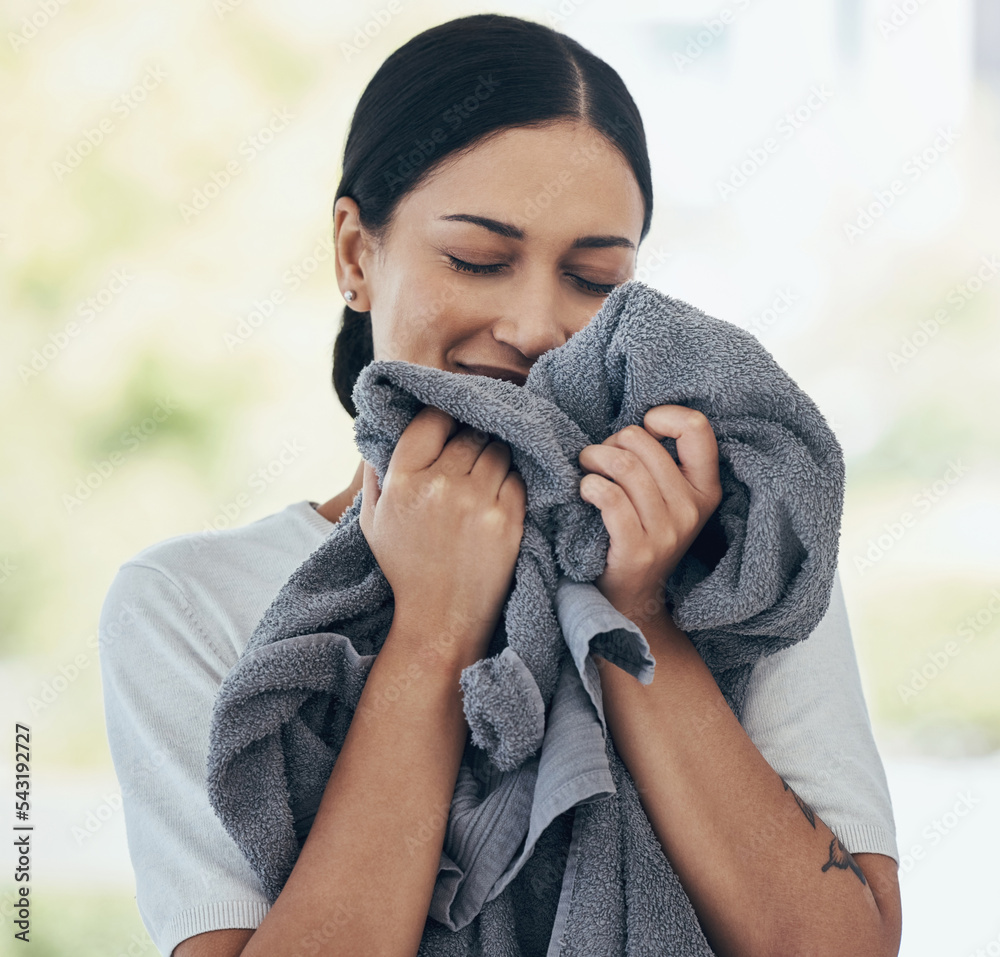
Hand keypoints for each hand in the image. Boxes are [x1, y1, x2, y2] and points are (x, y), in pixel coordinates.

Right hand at [359, 406, 526, 666]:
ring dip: (495, 454)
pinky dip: (511, 479)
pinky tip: (500, 491)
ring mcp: (478, 500)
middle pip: (470, 432)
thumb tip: (383, 428)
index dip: (444, 416)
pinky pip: (518, 477)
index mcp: (404, 479)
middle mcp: (441, 483)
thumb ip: (375, 473)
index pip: (432, 419)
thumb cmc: (405, 567)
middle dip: (472, 436)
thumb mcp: (373, 520)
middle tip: (473, 447)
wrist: (440, 617)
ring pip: (498, 449)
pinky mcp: (508, 518)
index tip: (450, 422)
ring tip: (487, 469)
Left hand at [577, 405, 722, 627]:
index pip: (697, 428)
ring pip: (624, 466)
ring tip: (585, 469)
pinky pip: (610, 498)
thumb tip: (634, 421)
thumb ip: (661, 461)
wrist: (631, 599)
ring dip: (593, 459)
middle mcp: (691, 509)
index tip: (642, 430)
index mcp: (705, 489)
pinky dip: (589, 486)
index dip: (663, 417)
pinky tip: (585, 491)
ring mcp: (667, 531)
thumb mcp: (667, 500)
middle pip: (643, 443)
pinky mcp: (638, 549)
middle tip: (598, 458)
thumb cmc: (640, 533)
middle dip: (611, 442)